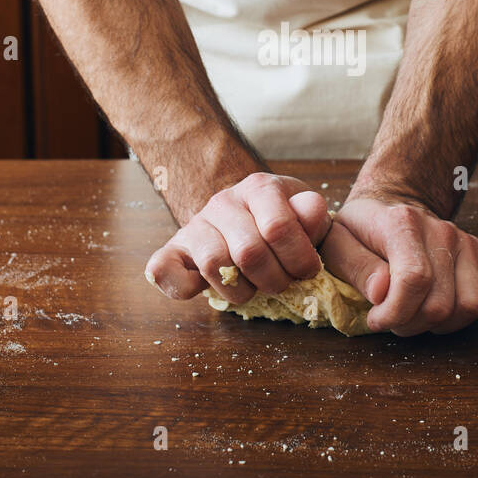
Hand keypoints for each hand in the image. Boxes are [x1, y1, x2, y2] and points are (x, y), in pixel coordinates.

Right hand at [144, 173, 330, 303]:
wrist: (246, 217)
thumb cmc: (280, 221)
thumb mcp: (304, 213)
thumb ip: (311, 214)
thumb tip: (310, 209)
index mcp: (259, 187)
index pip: (278, 227)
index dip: (299, 259)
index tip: (308, 271)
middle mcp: (223, 201)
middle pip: (248, 252)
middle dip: (275, 279)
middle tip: (284, 283)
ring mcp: (196, 224)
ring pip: (213, 264)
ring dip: (241, 290)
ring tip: (255, 287)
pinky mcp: (174, 248)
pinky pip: (165, 268)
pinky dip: (180, 285)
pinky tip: (201, 287)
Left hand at [324, 196, 477, 335]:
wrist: (390, 205)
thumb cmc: (361, 231)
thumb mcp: (337, 242)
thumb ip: (354, 266)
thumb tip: (381, 292)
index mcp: (403, 224)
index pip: (413, 281)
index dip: (393, 313)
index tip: (376, 318)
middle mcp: (443, 231)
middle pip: (442, 304)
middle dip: (412, 324)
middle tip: (394, 317)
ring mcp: (470, 243)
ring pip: (474, 306)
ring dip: (444, 323)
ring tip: (420, 312)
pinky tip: (462, 304)